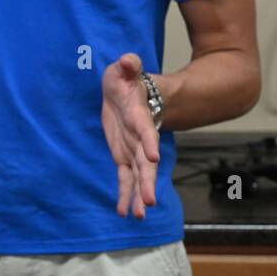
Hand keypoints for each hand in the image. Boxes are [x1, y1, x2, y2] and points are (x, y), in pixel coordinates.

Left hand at [101, 53, 158, 217]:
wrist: (132, 91)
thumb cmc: (128, 79)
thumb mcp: (125, 69)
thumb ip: (129, 66)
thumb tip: (127, 60)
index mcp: (139, 117)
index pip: (146, 130)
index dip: (148, 142)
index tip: (153, 158)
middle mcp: (139, 137)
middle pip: (144, 162)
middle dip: (146, 181)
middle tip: (149, 201)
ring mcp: (133, 149)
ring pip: (137, 175)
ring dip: (138, 194)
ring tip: (139, 215)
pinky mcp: (124, 155)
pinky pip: (125, 177)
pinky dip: (125, 194)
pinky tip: (125, 212)